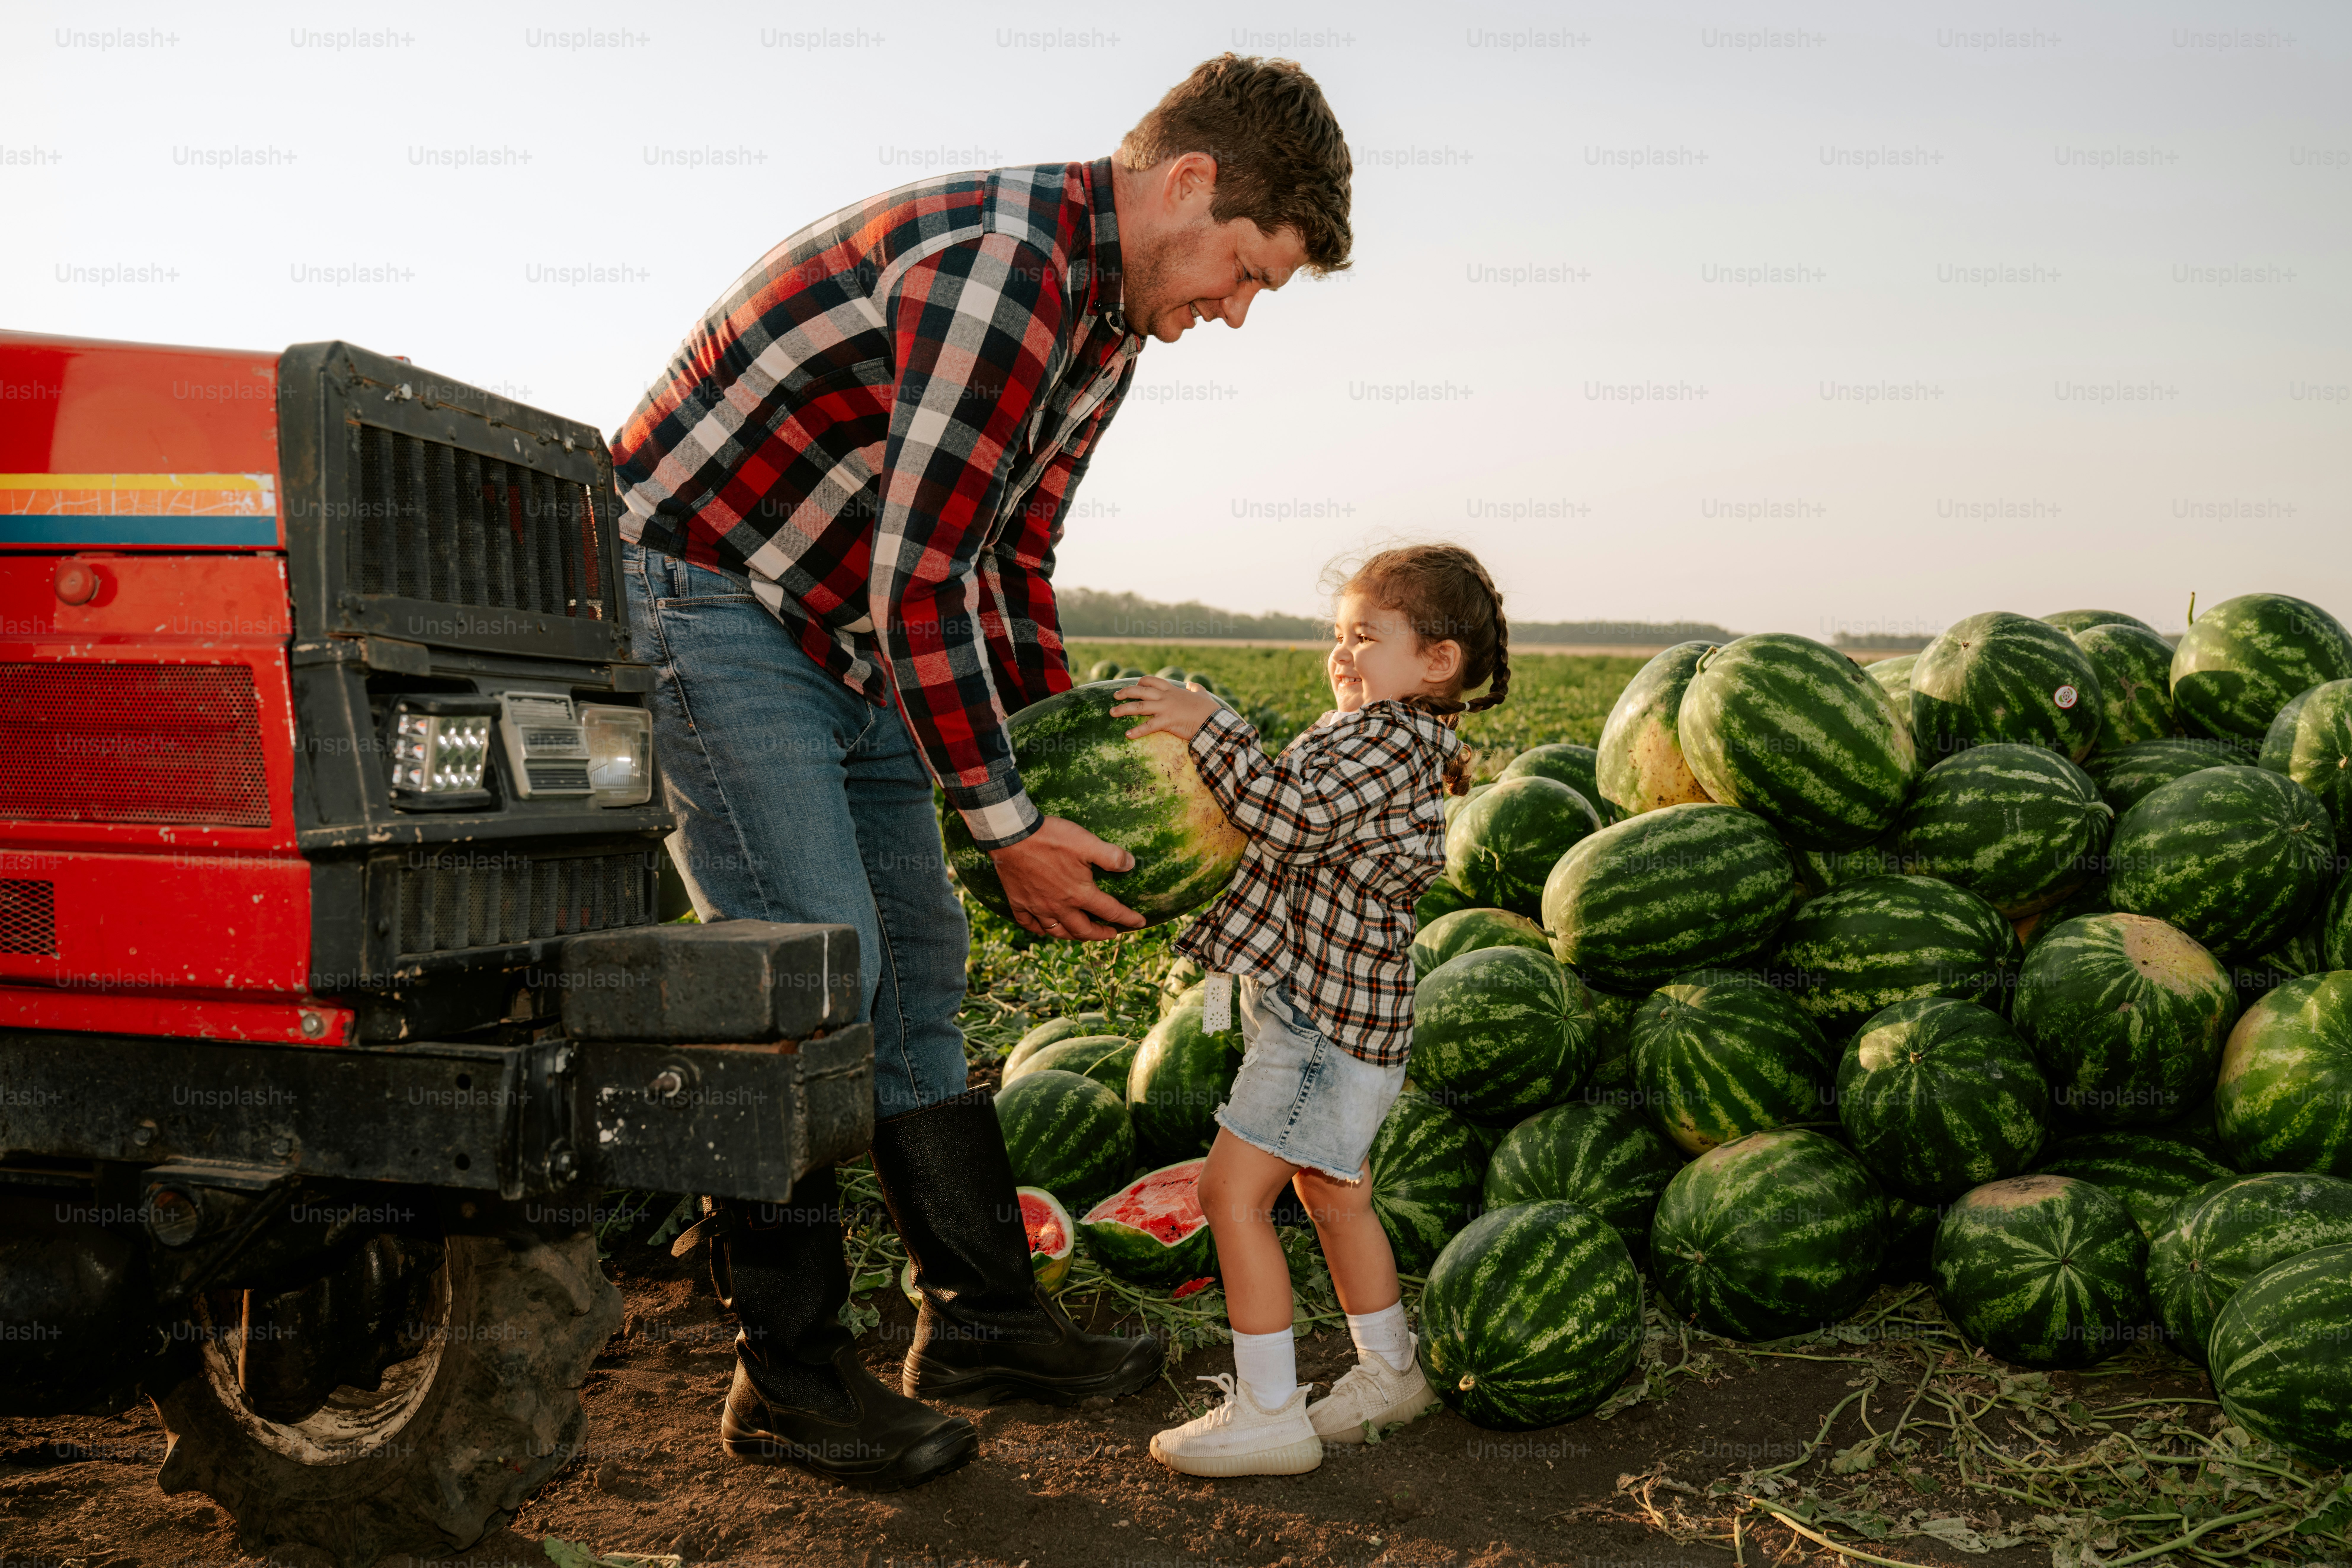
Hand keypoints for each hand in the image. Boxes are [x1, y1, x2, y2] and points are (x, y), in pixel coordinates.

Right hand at [990, 816, 1145, 939]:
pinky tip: (1044, 928)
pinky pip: (1029, 925)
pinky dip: (1039, 930)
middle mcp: (1059, 907)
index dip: (1128, 918)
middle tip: (1111, 933)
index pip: (1110, 911)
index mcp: (1079, 894)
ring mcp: (1037, 907)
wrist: (1012, 835)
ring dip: (1072, 936)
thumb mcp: (1087, 842)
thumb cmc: (1051, 838)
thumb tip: (1131, 865)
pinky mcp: (1018, 902)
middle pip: (1083, 931)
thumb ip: (1111, 856)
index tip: (1140, 923)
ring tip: (1081, 934)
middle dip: (1100, 935)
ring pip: (1057, 932)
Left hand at [1112, 675, 1221, 743]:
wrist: (1213, 720)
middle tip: (1115, 696)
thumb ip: (1195, 687)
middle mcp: (1166, 697)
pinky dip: (1137, 731)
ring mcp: (1165, 708)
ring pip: (1139, 706)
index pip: (1152, 681)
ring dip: (1123, 709)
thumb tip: (1192, 683)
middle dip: (1125, 692)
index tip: (1135, 686)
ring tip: (1112, 713)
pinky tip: (1128, 735)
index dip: (1141, 682)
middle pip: (1140, 691)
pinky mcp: (1167, 721)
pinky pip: (1148, 726)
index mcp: (1172, 690)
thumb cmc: (1208, 709)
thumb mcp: (1202, 694)